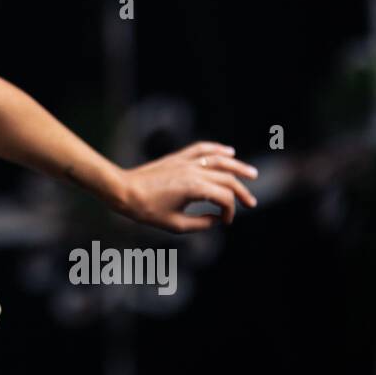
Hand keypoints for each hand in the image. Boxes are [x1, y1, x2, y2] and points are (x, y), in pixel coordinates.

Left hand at [115, 141, 257, 232]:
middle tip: (251, 203)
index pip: (224, 198)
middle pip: (227, 179)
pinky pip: (201, 149)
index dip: (229, 212)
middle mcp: (193, 171)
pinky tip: (229, 152)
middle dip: (241, 192)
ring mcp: (185, 162)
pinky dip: (216, 149)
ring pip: (219, 160)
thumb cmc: (147, 210)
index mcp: (195, 188)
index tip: (225, 221)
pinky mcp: (177, 158)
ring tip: (252, 174)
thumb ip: (200, 224)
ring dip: (237, 167)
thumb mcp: (175, 225)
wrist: (123, 191)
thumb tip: (217, 220)